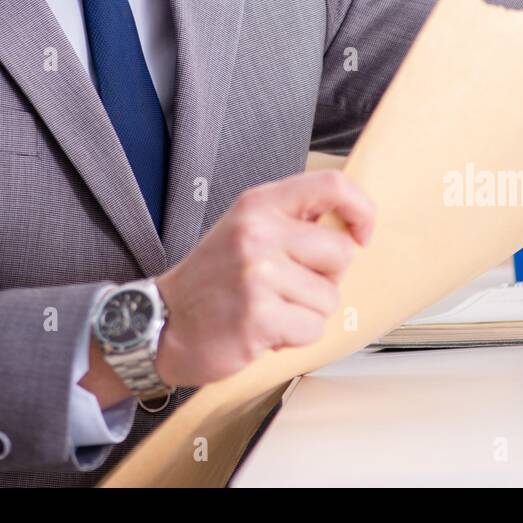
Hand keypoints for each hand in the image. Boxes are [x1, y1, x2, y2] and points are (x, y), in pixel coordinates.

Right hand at [153, 170, 374, 388]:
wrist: (161, 321)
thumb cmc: (210, 280)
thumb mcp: (244, 228)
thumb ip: (291, 221)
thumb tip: (348, 226)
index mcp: (258, 204)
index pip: (332, 185)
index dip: (360, 209)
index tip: (361, 233)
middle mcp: (259, 233)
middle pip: (342, 253)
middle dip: (325, 278)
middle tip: (289, 286)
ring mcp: (258, 274)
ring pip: (330, 298)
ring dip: (306, 312)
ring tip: (270, 308)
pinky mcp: (259, 316)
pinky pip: (312, 329)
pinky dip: (294, 337)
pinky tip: (265, 329)